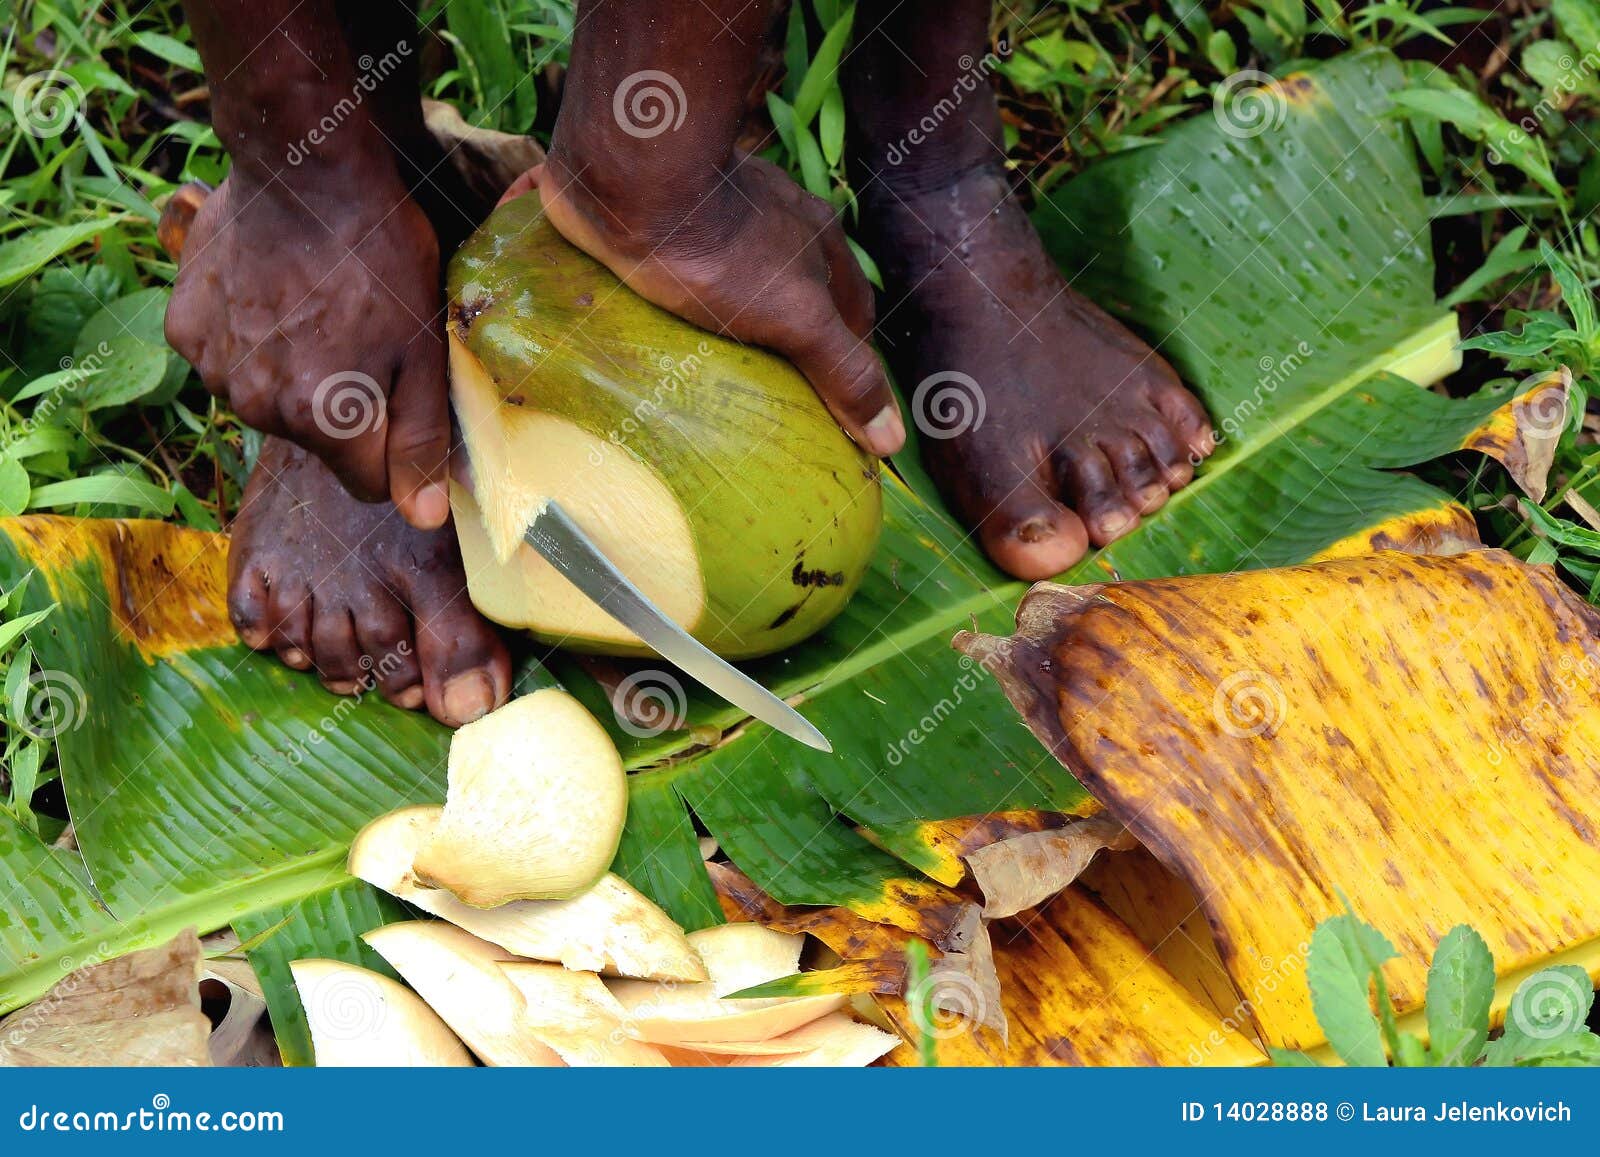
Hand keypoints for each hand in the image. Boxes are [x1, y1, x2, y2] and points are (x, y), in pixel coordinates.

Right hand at [164, 170, 451, 528]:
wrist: (304, 168)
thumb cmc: (380, 255)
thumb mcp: (425, 350)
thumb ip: (421, 441)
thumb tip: (423, 517)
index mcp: (322, 420)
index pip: (367, 486)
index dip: (394, 451)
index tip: (403, 400)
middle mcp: (258, 407)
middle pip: (317, 442)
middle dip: (343, 407)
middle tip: (363, 337)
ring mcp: (213, 367)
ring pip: (270, 400)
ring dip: (294, 370)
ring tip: (317, 307)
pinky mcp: (184, 326)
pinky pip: (228, 358)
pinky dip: (250, 336)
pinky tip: (272, 291)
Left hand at [528, 153, 905, 457]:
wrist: (631, 185)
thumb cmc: (721, 251)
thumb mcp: (798, 320)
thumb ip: (845, 373)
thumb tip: (893, 438)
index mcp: (819, 237)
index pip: (853, 308)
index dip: (851, 354)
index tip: (841, 402)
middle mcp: (777, 217)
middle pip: (803, 286)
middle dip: (798, 331)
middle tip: (783, 387)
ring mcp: (719, 209)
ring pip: (745, 271)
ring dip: (741, 311)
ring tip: (724, 362)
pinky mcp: (662, 214)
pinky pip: (685, 262)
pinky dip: (687, 294)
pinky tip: (668, 323)